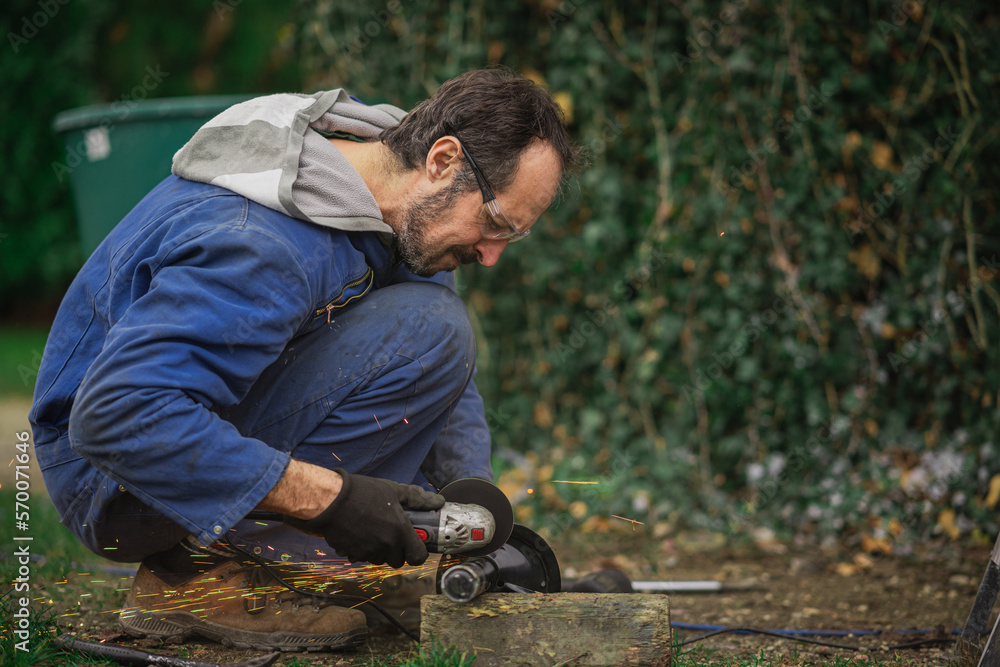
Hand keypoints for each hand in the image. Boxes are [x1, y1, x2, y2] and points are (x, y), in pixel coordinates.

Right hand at [284, 469, 444, 567]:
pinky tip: (357, 534)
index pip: (418, 557)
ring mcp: (367, 552)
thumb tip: (438, 502)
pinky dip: (361, 550)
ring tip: (373, 530)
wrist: (331, 500)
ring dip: (379, 550)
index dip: (418, 552)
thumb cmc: (364, 493)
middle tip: (391, 534)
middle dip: (397, 551)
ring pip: (379, 559)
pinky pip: (361, 557)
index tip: (415, 543)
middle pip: (397, 561)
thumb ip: (417, 498)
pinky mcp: (351, 554)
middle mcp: (385, 546)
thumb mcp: (394, 490)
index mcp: (400, 532)